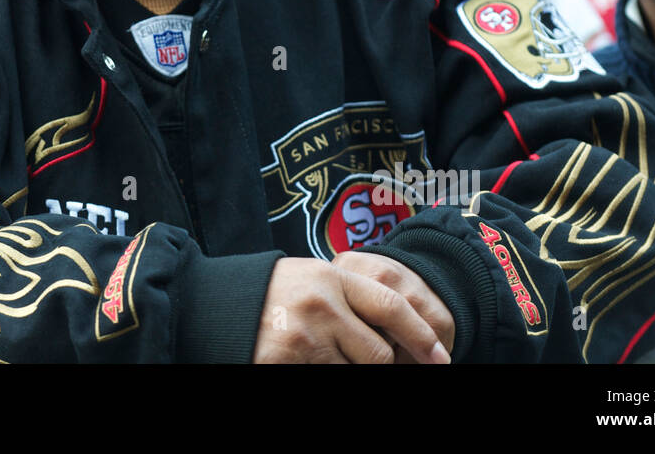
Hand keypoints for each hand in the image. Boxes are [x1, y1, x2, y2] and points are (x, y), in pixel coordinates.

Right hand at [253, 255, 451, 362]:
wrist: (214, 305)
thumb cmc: (270, 295)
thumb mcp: (311, 279)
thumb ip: (349, 295)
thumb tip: (396, 330)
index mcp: (331, 276)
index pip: (391, 305)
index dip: (421, 335)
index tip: (441, 359)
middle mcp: (321, 303)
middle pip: (379, 353)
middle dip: (377, 365)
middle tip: (356, 359)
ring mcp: (304, 335)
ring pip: (354, 372)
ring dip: (344, 370)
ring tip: (319, 356)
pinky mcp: (287, 361)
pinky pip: (326, 378)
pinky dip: (321, 373)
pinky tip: (305, 362)